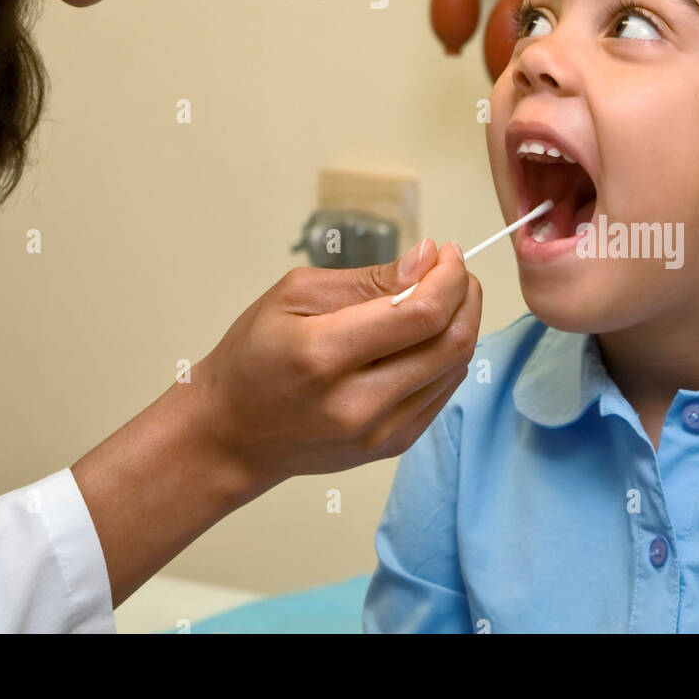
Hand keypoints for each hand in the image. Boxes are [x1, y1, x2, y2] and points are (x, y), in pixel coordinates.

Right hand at [184, 239, 480, 492]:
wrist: (232, 434)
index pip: (421, 314)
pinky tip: (430, 335)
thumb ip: (367, 280)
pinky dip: (449, 356)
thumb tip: (425, 260)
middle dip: (466, 296)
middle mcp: (358, 402)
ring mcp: (379, 432)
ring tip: (445, 296)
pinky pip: (443, 393)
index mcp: (324, 355)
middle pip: (450, 343)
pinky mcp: (392, 446)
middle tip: (455, 270)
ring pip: (455, 368)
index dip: (448, 277)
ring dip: (463, 323)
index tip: (446, 253)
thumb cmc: (253, 356)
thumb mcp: (294, 295)